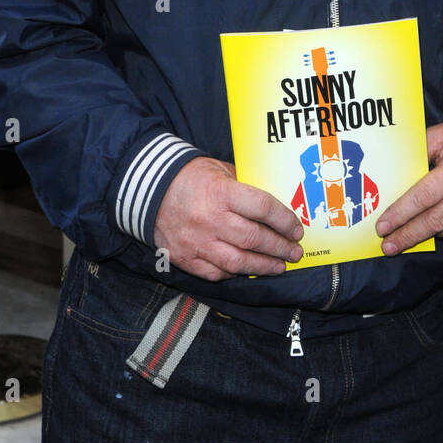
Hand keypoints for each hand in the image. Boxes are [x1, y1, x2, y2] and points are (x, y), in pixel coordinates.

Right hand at [153, 157, 303, 281]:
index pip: (262, 208)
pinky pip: (216, 273)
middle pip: (254, 238)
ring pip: (238, 262)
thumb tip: (272, 203)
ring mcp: (197, 242)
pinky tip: (248, 269)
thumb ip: (245, 185)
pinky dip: (235, 273)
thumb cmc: (190, 177)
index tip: (296, 229)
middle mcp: (210, 220)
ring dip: (264, 266)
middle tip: (294, 251)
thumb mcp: (220, 169)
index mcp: (221, 193)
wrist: (147, 190)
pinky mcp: (185, 258)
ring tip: (280, 266)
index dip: (283, 220)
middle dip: (280, 247)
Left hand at [376, 114, 442, 254]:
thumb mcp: (440, 136)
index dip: (399, 215)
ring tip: (420, 227)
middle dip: (407, 236)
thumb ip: (416, 155)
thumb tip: (391, 181)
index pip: (422, 199)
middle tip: (388, 245)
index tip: (382, 228)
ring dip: (433, 233)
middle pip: (434, 222)